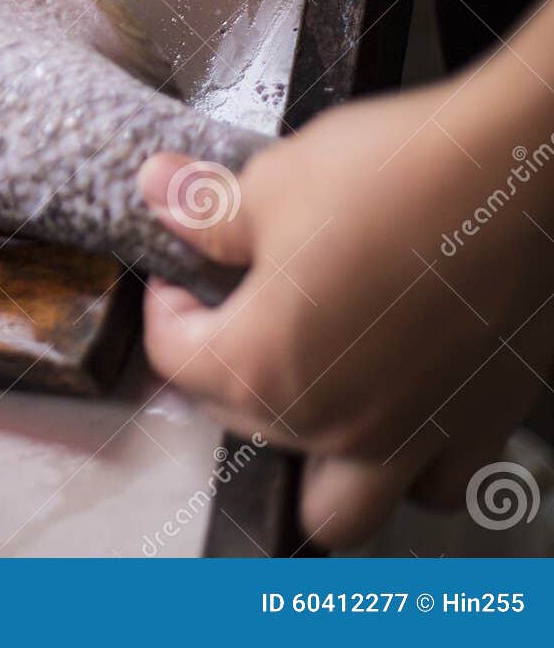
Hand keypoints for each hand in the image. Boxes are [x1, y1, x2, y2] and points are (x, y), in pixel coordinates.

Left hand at [138, 68, 553, 548]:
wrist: (524, 170)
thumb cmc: (400, 174)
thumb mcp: (274, 182)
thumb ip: (206, 209)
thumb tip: (160, 191)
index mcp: (265, 369)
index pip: (176, 360)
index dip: (167, 308)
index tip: (181, 274)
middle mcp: (334, 424)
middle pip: (244, 426)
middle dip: (225, 373)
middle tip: (233, 316)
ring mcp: (412, 436)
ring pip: (340, 506)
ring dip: (311, 469)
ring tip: (308, 398)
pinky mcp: (480, 422)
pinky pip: (434, 483)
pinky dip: (410, 467)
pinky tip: (399, 412)